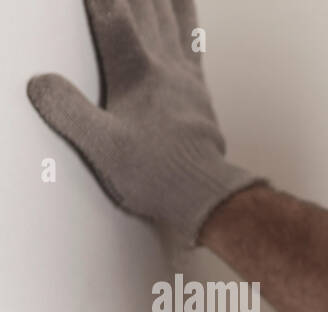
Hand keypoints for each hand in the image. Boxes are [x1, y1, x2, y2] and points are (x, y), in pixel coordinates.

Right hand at [26, 0, 263, 246]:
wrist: (205, 194)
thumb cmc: (157, 174)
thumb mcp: (101, 147)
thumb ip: (68, 111)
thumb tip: (40, 83)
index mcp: (136, 73)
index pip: (112, 16)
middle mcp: (163, 66)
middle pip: (144, 7)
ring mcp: (184, 76)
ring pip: (170, 18)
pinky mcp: (198, 90)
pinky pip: (192, 42)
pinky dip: (185, 17)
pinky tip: (183, 7)